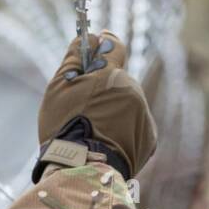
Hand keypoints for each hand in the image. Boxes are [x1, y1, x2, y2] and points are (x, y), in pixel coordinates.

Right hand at [38, 31, 156, 176]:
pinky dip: (123, 129)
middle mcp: (132, 89)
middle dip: (104, 87)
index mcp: (110, 74)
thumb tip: (89, 37)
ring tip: (92, 130)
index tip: (98, 44)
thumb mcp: (58, 88)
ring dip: (113, 109)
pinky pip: (135, 124)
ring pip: (126, 103)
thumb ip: (74, 59)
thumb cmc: (65, 128)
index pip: (113, 45)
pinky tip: (105, 142)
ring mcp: (143, 113)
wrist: (83, 171)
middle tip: (83, 107)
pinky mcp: (150, 136)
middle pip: (118, 79)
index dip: (104, 43)